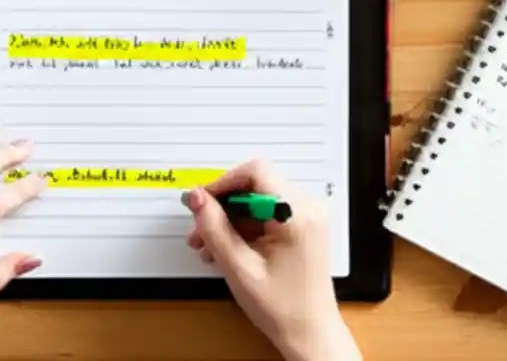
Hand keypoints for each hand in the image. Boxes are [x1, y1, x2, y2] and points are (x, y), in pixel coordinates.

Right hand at [186, 161, 360, 360]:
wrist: (310, 333)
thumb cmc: (282, 308)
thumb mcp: (238, 267)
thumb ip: (214, 228)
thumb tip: (197, 198)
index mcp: (296, 214)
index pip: (256, 173)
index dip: (223, 184)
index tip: (201, 203)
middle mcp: (307, 208)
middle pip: (254, 186)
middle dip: (222, 207)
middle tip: (198, 232)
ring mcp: (306, 217)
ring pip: (257, 201)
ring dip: (230, 220)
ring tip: (209, 247)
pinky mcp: (301, 227)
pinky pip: (266, 214)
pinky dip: (244, 227)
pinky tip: (226, 250)